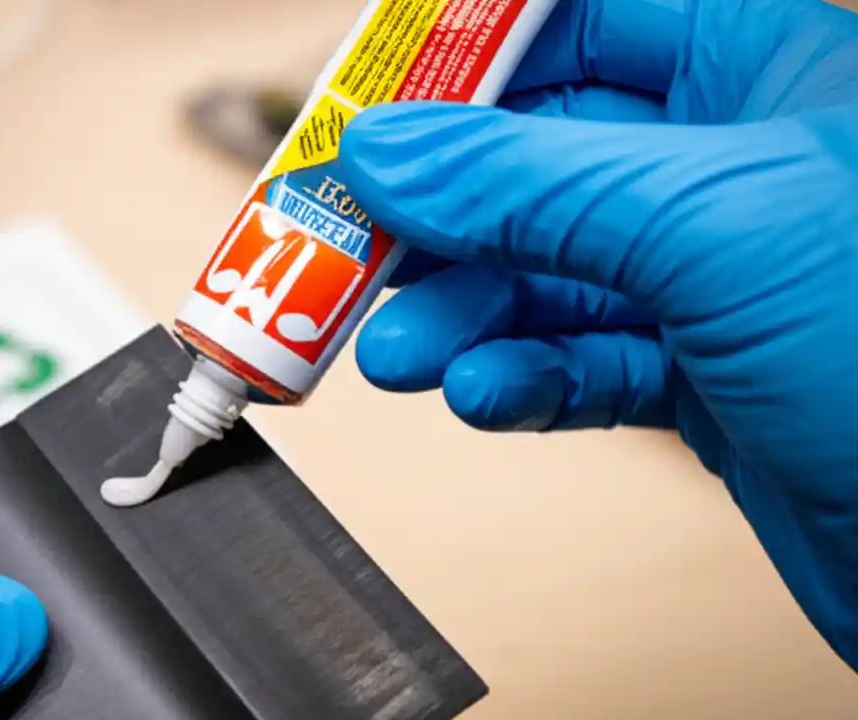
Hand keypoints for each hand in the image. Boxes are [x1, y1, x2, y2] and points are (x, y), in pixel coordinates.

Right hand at [338, 0, 857, 666]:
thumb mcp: (707, 227)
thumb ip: (529, 182)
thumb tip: (390, 150)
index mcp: (763, 69)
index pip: (575, 23)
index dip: (464, 60)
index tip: (370, 101)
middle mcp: (730, 165)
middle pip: (534, 160)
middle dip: (439, 217)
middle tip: (348, 250)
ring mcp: (713, 274)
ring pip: (543, 272)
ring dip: (460, 315)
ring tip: (399, 352)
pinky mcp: (699, 372)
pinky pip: (578, 358)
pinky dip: (521, 378)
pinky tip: (486, 392)